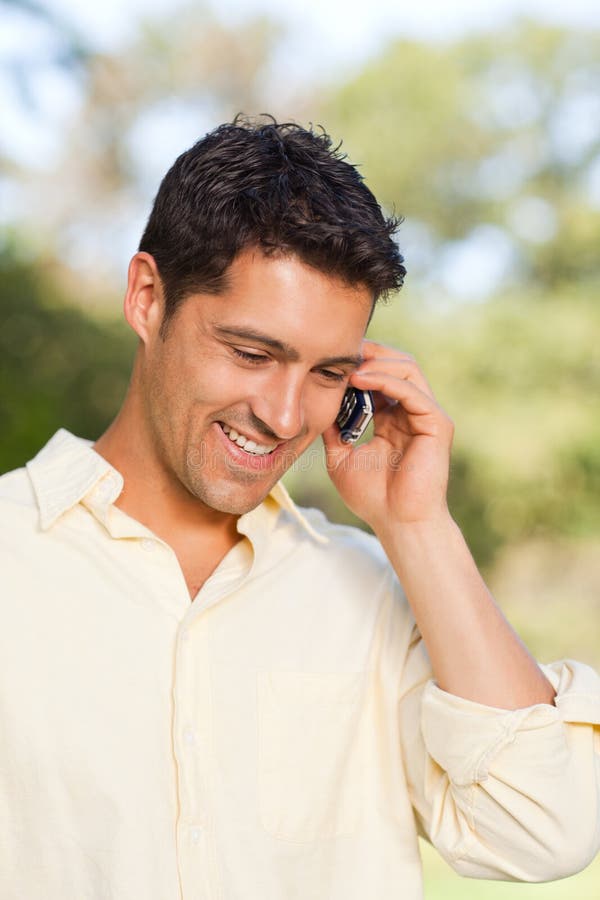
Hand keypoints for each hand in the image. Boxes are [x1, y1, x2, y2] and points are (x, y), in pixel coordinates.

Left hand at [321, 340, 453, 532]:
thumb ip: (333, 430)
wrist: (398, 524)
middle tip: (340, 349)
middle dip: (370, 352)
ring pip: (408, 368)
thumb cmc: (374, 498)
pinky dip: (385, 380)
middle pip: (397, 363)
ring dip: (377, 362)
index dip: (359, 363)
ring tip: (348, 366)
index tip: (331, 357)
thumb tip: (314, 405)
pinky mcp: (437, 424)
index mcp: (393, 419)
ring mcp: (427, 416)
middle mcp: (412, 412)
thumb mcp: (341, 457)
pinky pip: (412, 391)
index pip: (380, 376)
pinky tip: (360, 380)